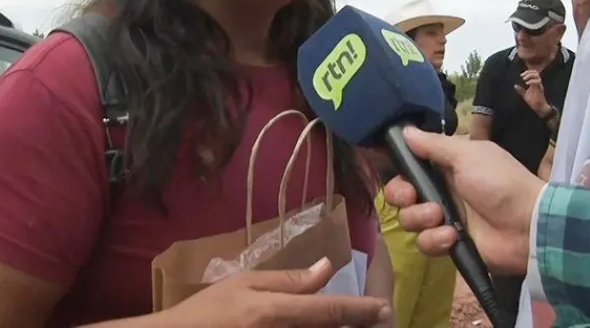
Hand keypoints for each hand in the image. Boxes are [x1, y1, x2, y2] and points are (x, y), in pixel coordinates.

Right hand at [160, 258, 390, 326]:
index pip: (330, 311)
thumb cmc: (206, 311)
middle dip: (352, 325)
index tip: (384, 308)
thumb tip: (326, 268)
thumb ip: (288, 280)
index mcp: (275, 313)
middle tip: (372, 317)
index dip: (361, 310)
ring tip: (347, 322)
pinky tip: (322, 327)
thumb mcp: (245, 284)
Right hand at [382, 128, 544, 275]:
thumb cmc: (498, 182)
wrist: (526, 225)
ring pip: (410, 219)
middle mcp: (441, 189)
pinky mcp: (448, 243)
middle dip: (402, 195)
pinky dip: (436, 239)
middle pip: (401, 194)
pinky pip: (426, 243)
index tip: (395, 170)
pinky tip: (452, 236)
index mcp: (446, 165)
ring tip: (440, 217)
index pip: (410, 166)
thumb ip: (434, 144)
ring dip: (420, 218)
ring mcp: (444, 217)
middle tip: (413, 196)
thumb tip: (405, 130)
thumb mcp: (468, 155)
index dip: (398, 169)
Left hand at [514, 70, 550, 116]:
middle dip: (528, 72)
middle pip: (535, 72)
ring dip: (530, 75)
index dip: (527, 72)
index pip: (533, 73)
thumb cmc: (534, 102)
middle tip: (522, 76)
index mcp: (534, 83)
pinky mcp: (540, 89)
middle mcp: (538, 83)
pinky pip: (537, 81)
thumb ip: (521, 90)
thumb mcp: (525, 95)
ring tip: (524, 79)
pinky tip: (526, 83)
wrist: (539, 108)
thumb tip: (515, 85)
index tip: (521, 75)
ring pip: (537, 75)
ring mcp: (539, 85)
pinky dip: (531, 81)